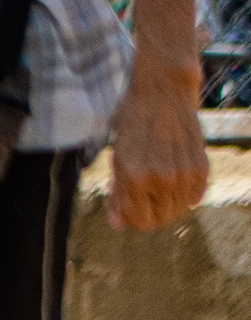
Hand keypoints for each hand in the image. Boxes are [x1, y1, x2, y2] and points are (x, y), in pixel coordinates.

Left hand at [108, 58, 208, 231]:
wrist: (162, 94)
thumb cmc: (132, 124)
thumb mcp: (117, 158)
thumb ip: (118, 194)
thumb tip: (117, 225)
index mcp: (136, 178)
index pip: (141, 222)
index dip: (134, 218)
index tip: (132, 207)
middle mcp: (163, 179)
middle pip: (163, 220)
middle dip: (151, 211)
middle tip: (144, 193)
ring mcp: (185, 173)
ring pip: (181, 210)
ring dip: (169, 202)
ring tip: (158, 181)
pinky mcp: (202, 165)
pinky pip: (197, 195)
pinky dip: (187, 192)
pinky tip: (176, 176)